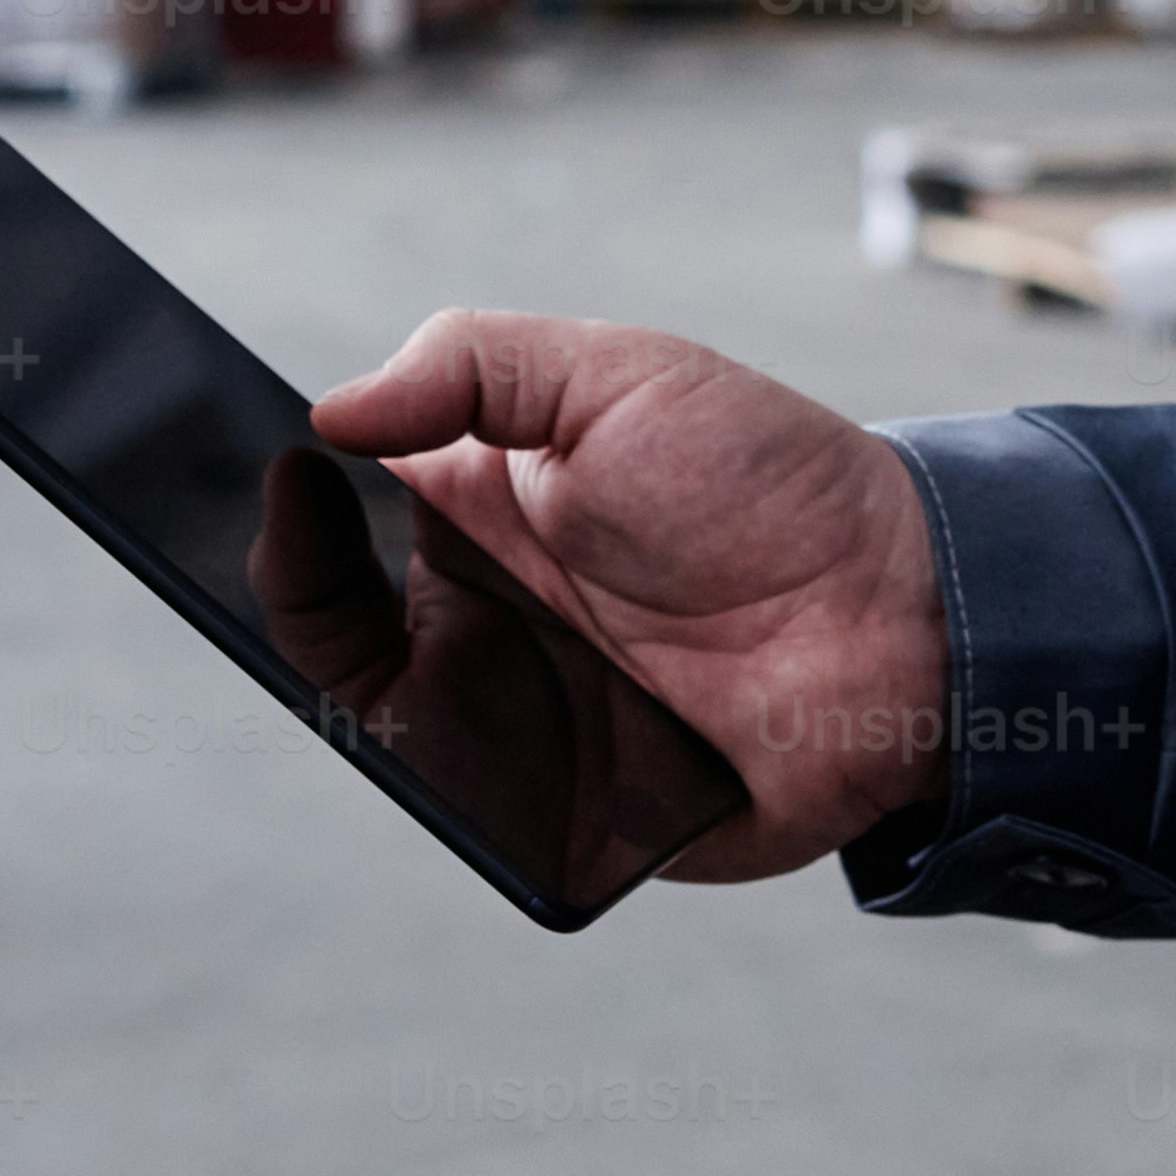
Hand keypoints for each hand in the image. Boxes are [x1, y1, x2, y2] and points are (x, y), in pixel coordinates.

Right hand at [311, 314, 945, 880]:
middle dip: (289, 582)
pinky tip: (434, 708)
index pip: (337, 508)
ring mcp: (516, 715)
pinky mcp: (560, 808)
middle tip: (288, 532)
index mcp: (481, 509)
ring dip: (346, 670)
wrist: (905, 617)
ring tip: (360, 607)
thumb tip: (332, 409)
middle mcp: (481, 614)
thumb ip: (471, 366)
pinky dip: (435, 772)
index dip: (285, 495)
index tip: (270, 463)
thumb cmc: (772, 482)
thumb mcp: (619, 375)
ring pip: (376, 720)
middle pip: (330, 622)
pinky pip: (463, 808)